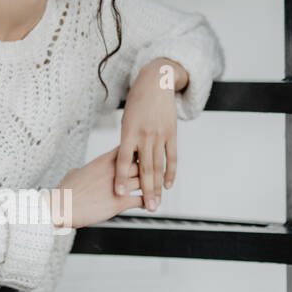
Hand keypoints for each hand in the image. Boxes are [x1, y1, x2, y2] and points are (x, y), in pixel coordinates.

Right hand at [52, 147, 146, 229]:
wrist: (62, 207)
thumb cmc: (65, 192)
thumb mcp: (73, 174)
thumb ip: (82, 170)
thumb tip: (80, 171)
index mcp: (103, 162)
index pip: (127, 150)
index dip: (135, 152)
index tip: (140, 154)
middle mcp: (114, 171)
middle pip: (141, 163)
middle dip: (148, 168)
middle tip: (154, 172)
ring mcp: (119, 187)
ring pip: (144, 181)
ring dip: (151, 186)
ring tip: (155, 189)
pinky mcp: (119, 203)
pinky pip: (141, 200)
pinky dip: (147, 202)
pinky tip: (149, 204)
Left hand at [115, 59, 181, 210]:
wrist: (156, 82)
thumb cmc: (137, 102)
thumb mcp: (126, 120)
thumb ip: (126, 142)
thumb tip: (124, 165)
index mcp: (129, 132)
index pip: (123, 159)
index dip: (121, 177)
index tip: (119, 194)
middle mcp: (145, 135)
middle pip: (145, 168)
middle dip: (146, 191)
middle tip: (147, 209)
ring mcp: (160, 135)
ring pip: (159, 166)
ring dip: (158, 187)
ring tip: (156, 203)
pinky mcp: (172, 133)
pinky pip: (172, 157)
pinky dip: (171, 172)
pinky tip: (168, 185)